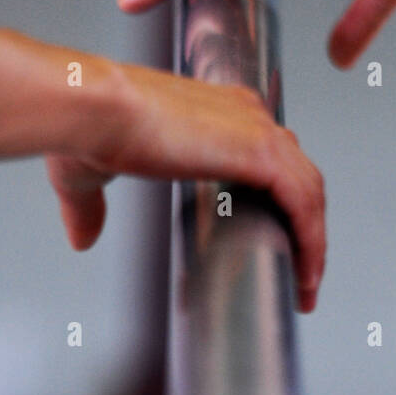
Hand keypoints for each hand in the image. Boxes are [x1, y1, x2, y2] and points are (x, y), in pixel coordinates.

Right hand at [47, 63, 325, 311]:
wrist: (95, 109)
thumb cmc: (90, 127)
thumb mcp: (89, 174)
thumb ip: (89, 206)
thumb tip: (82, 239)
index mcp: (217, 108)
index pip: (271, 151)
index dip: (280, 195)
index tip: (276, 236)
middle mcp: (246, 113)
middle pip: (298, 171)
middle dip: (303, 223)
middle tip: (297, 270)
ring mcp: (258, 130)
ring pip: (309, 190)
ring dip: (313, 241)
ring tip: (305, 286)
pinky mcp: (261, 152)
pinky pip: (305, 203)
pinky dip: (312, 240)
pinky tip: (306, 274)